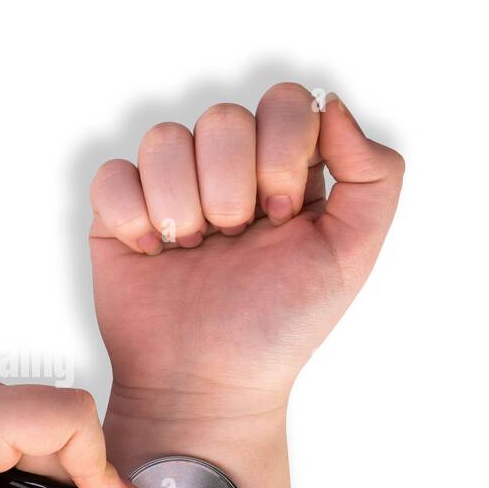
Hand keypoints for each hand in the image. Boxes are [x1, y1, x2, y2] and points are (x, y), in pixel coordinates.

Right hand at [88, 83, 403, 426]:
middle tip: (235, 241)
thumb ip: (375, 175)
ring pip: (164, 139)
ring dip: (182, 205)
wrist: (206, 382)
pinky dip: (133, 217)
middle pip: (222, 118)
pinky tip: (153, 253)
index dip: (281, 152)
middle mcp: (227, 171)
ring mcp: (171, 188)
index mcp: (285, 169)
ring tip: (193, 253)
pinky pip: (113, 175)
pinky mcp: (119, 214)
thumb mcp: (352, 255)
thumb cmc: (276, 327)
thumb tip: (330, 106)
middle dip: (230, 187)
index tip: (282, 217)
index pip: (283, 104)